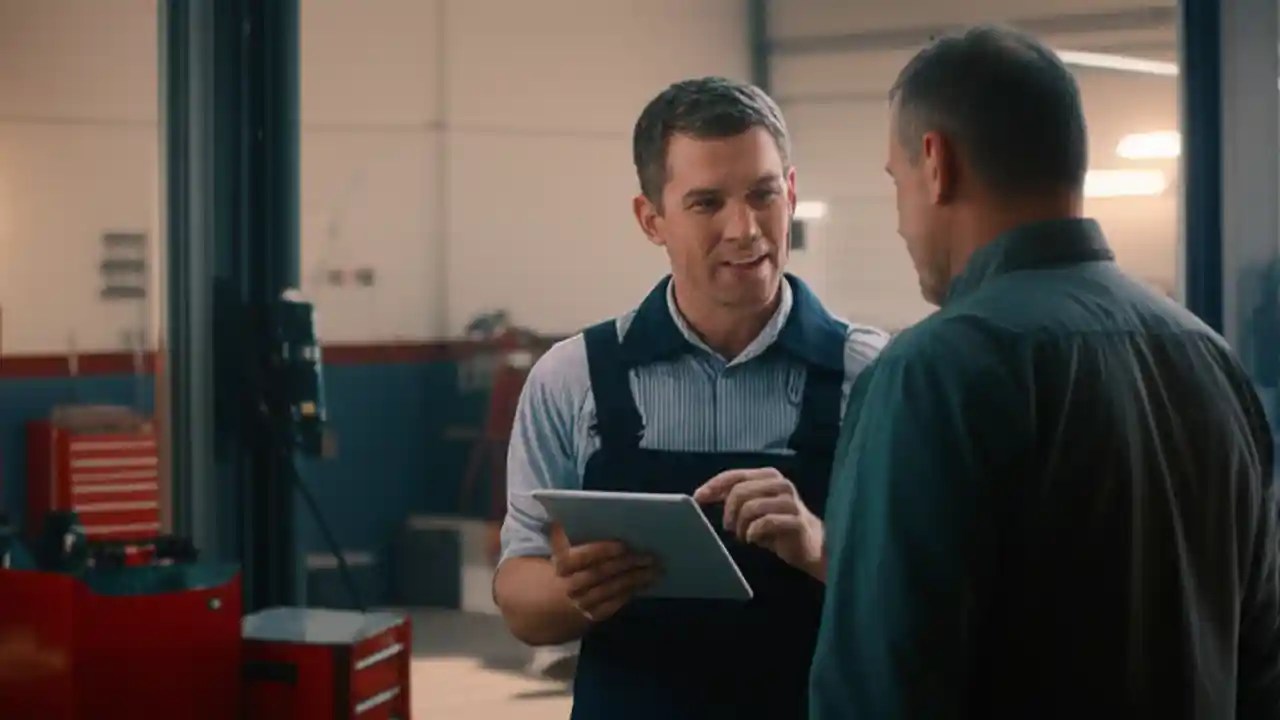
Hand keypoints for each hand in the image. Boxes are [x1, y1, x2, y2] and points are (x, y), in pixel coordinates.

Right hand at [548, 522, 657, 621]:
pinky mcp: (593, 614)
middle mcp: (570, 585)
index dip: (603, 550)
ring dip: (634, 579)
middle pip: (601, 573)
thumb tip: (587, 508)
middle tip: (649, 556)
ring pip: (611, 589)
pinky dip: (630, 593)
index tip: (624, 544)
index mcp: (562, 563)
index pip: (582, 556)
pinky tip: (645, 583)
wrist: (559, 591)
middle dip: (627, 564)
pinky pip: (614, 604)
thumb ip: (572, 530)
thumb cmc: (571, 558)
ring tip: (655, 570)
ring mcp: (582, 602)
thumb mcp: (566, 543)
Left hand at [693, 468, 824, 578]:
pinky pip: (764, 523)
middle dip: (728, 512)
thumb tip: (702, 494)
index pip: (734, 475)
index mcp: (768, 476)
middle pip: (739, 491)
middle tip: (729, 527)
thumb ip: (733, 498)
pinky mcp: (795, 519)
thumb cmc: (777, 526)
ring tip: (744, 535)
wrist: (810, 546)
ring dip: (740, 526)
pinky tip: (754, 539)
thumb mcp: (752, 508)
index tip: (698, 498)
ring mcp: (790, 500)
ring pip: (750, 507)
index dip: (713, 485)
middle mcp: (780, 483)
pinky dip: (752, 533)